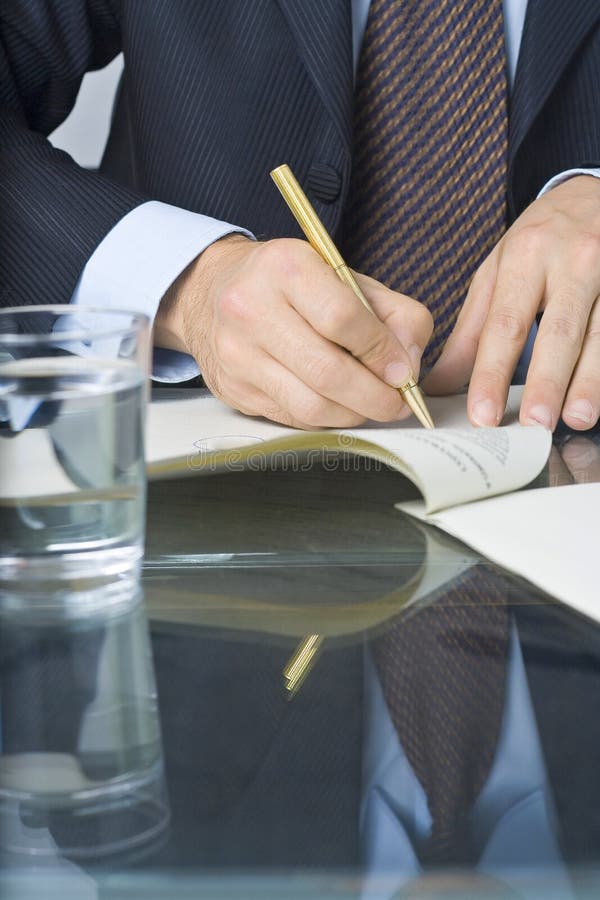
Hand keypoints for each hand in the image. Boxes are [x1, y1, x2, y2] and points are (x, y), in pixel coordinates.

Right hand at [154, 235, 432, 427]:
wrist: (211, 292)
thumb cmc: (292, 286)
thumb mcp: (346, 278)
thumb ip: (394, 314)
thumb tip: (408, 366)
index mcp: (286, 268)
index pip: (343, 318)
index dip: (381, 352)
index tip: (403, 372)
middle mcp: (251, 308)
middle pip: (327, 371)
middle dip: (374, 396)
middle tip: (396, 404)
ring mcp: (237, 353)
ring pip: (310, 404)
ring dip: (352, 414)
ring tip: (370, 406)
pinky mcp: (233, 388)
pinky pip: (292, 417)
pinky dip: (325, 418)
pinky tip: (337, 405)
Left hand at [424, 175, 599, 431]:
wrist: (594, 193)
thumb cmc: (540, 242)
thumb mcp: (497, 272)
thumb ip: (471, 333)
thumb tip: (438, 385)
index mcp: (526, 256)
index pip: (505, 323)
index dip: (493, 372)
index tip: (483, 413)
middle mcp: (573, 260)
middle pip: (558, 331)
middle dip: (546, 381)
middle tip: (534, 424)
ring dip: (589, 381)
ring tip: (576, 418)